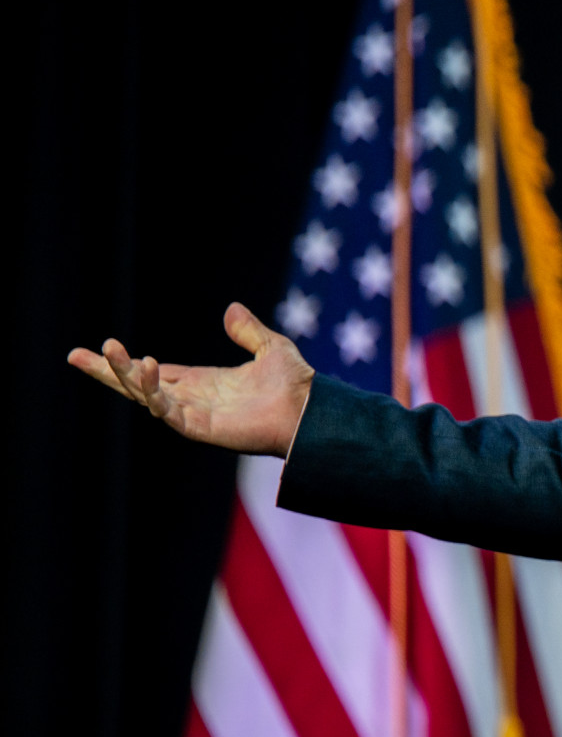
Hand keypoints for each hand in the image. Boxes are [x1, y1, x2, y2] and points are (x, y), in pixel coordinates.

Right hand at [68, 303, 316, 457]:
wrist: (311, 410)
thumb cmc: (293, 385)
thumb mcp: (270, 348)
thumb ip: (248, 331)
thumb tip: (231, 308)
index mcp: (200, 382)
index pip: (153, 371)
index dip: (127, 362)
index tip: (101, 348)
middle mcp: (190, 398)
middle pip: (137, 384)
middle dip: (107, 370)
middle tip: (74, 355)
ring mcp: (192, 413)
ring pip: (146, 395)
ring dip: (124, 374)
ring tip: (108, 350)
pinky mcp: (200, 427)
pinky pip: (167, 411)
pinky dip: (155, 392)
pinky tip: (147, 368)